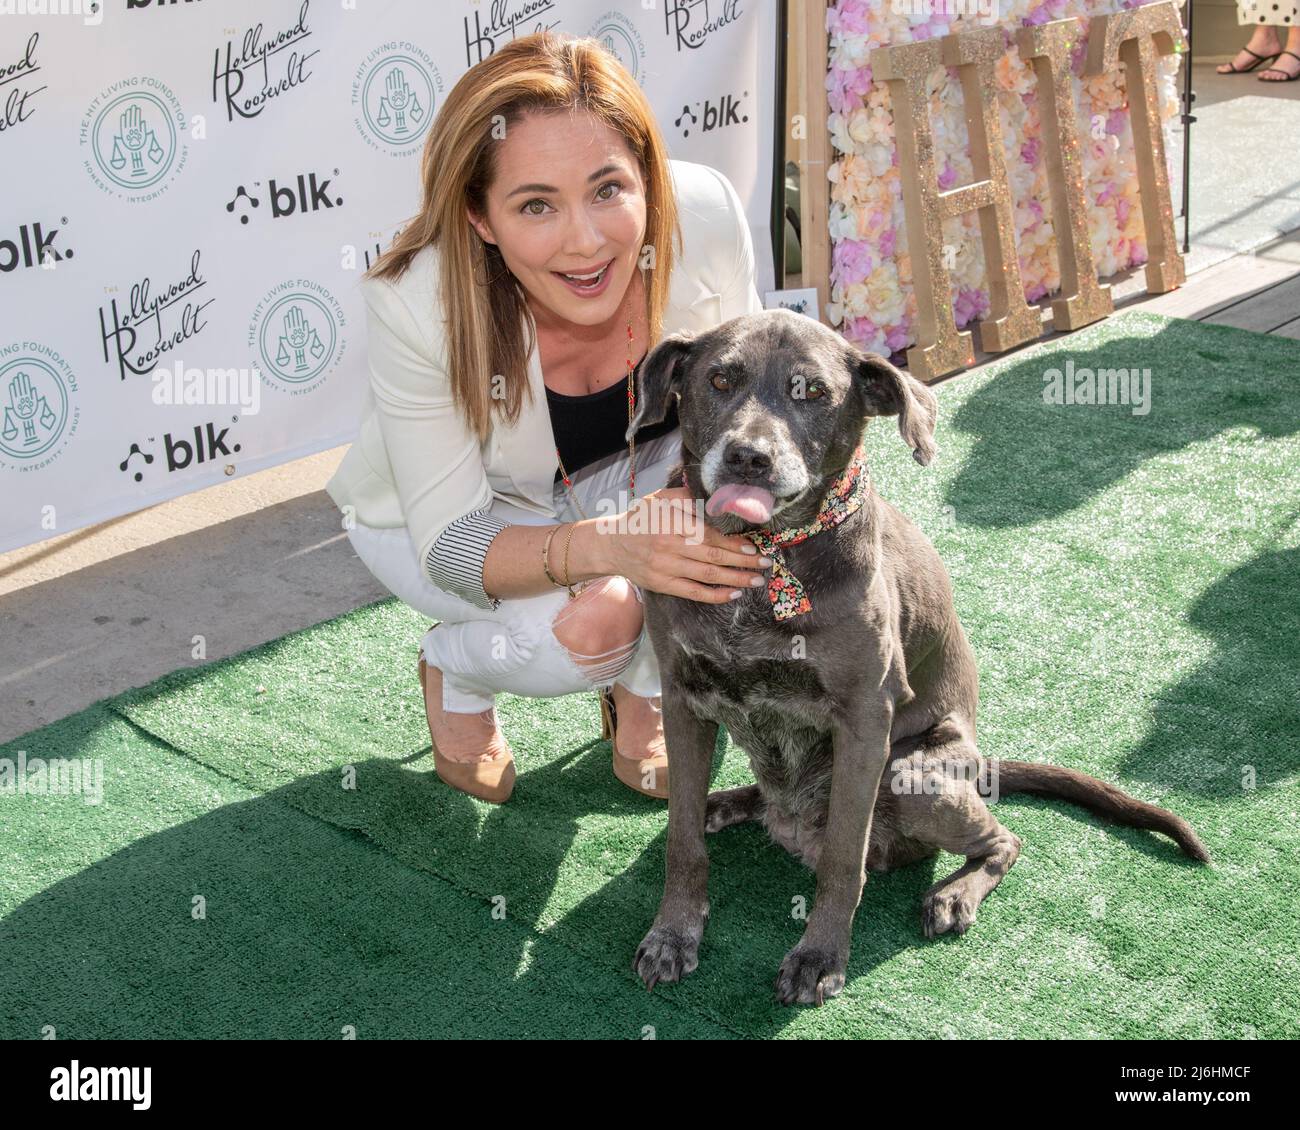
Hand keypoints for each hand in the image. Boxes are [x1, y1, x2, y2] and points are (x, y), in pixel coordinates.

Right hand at [601, 485, 770, 603]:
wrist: (611, 544)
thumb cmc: (640, 519)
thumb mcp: (660, 498)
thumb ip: (688, 497)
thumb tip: (719, 498)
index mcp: (671, 523)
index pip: (709, 535)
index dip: (733, 542)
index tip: (753, 546)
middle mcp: (669, 546)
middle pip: (713, 556)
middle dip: (743, 561)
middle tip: (765, 563)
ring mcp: (666, 567)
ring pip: (707, 575)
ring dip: (735, 578)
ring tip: (755, 579)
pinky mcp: (662, 584)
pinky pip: (694, 592)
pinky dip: (715, 595)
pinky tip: (733, 593)